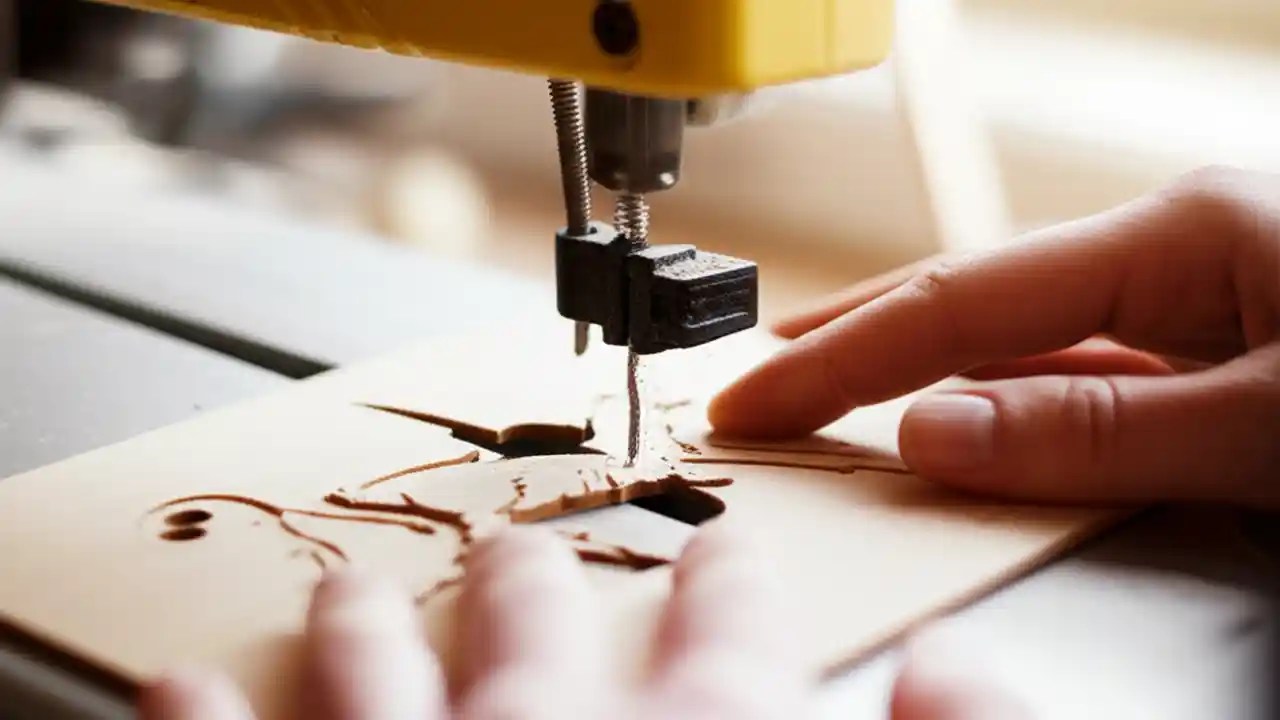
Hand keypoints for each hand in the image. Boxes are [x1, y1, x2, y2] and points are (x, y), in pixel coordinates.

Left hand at [138, 524, 1025, 718]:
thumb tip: (960, 680)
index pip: (728, 644)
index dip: (731, 592)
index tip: (721, 553)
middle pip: (537, 636)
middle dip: (533, 586)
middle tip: (521, 550)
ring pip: (376, 681)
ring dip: (364, 632)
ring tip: (348, 598)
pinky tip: (171, 687)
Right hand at [710, 166, 1279, 506]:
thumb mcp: (1272, 426)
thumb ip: (1099, 436)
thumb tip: (932, 433)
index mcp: (1182, 234)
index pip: (961, 302)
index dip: (840, 357)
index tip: (756, 399)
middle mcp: (1172, 250)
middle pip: (966, 296)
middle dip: (849, 336)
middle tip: (759, 377)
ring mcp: (1191, 293)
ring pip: (1014, 336)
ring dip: (915, 370)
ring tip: (828, 390)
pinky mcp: (1211, 342)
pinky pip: (1073, 373)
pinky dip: (999, 402)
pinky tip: (956, 420)